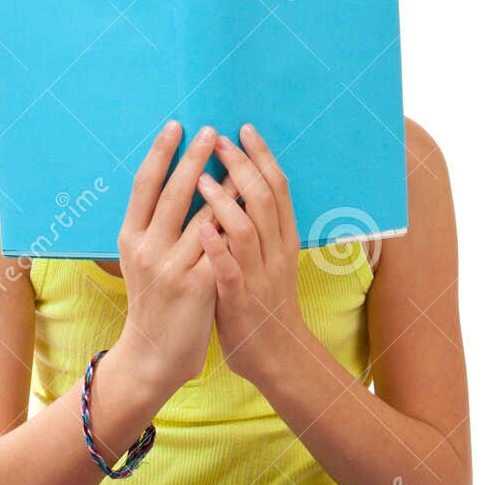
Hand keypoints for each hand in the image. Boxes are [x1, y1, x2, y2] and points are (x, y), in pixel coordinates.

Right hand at [113, 121, 220, 400]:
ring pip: (203, 215)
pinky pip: (222, 245)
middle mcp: (145, 249)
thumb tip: (175, 186)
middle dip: (193, 157)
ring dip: (223, 183)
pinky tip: (251, 202)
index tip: (176, 125)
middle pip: (173, 192)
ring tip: (238, 157)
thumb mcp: (142, 262)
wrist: (152, 356)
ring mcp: (171, 267)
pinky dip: (236, 221)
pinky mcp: (197, 286)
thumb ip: (154, 229)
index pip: (143, 185)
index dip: (160, 152)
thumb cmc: (154, 304)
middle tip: (212, 129)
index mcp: (129, 238)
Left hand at [196, 125, 308, 389]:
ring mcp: (259, 277)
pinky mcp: (240, 301)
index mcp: (283, 239)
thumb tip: (237, 186)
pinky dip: (217, 249)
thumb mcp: (267, 259)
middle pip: (265, 200)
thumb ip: (255, 226)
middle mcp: (275, 253)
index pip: (277, 188)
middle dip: (242, 166)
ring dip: (225, 202)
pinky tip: (201, 230)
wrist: (277, 356)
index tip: (243, 128)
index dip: (261, 156)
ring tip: (203, 178)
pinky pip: (230, 271)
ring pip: (248, 231)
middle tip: (219, 139)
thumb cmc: (262, 302)